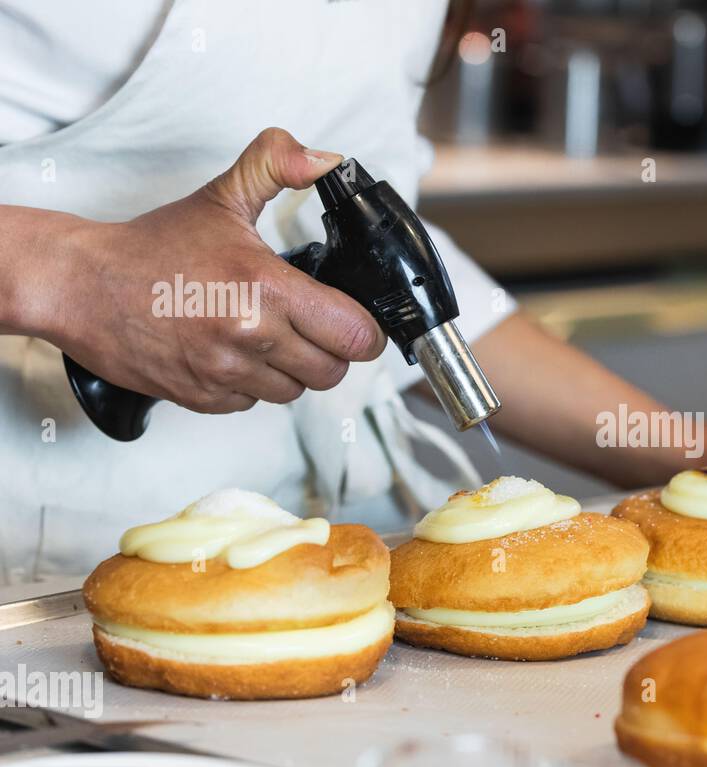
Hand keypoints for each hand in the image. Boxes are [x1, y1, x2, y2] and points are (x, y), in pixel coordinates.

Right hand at [32, 128, 382, 412]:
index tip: (353, 319)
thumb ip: (276, 166)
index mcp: (265, 288)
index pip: (354, 334)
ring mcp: (225, 373)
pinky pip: (255, 404)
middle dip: (330, 351)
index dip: (363, 330)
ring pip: (296, 391)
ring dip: (292, 369)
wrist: (80, 287)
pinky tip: (234, 353)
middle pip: (333, 371)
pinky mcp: (204, 398)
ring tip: (268, 336)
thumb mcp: (221, 198)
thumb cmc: (150, 249)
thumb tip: (322, 159)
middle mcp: (250, 336)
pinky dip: (252, 385)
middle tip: (311, 326)